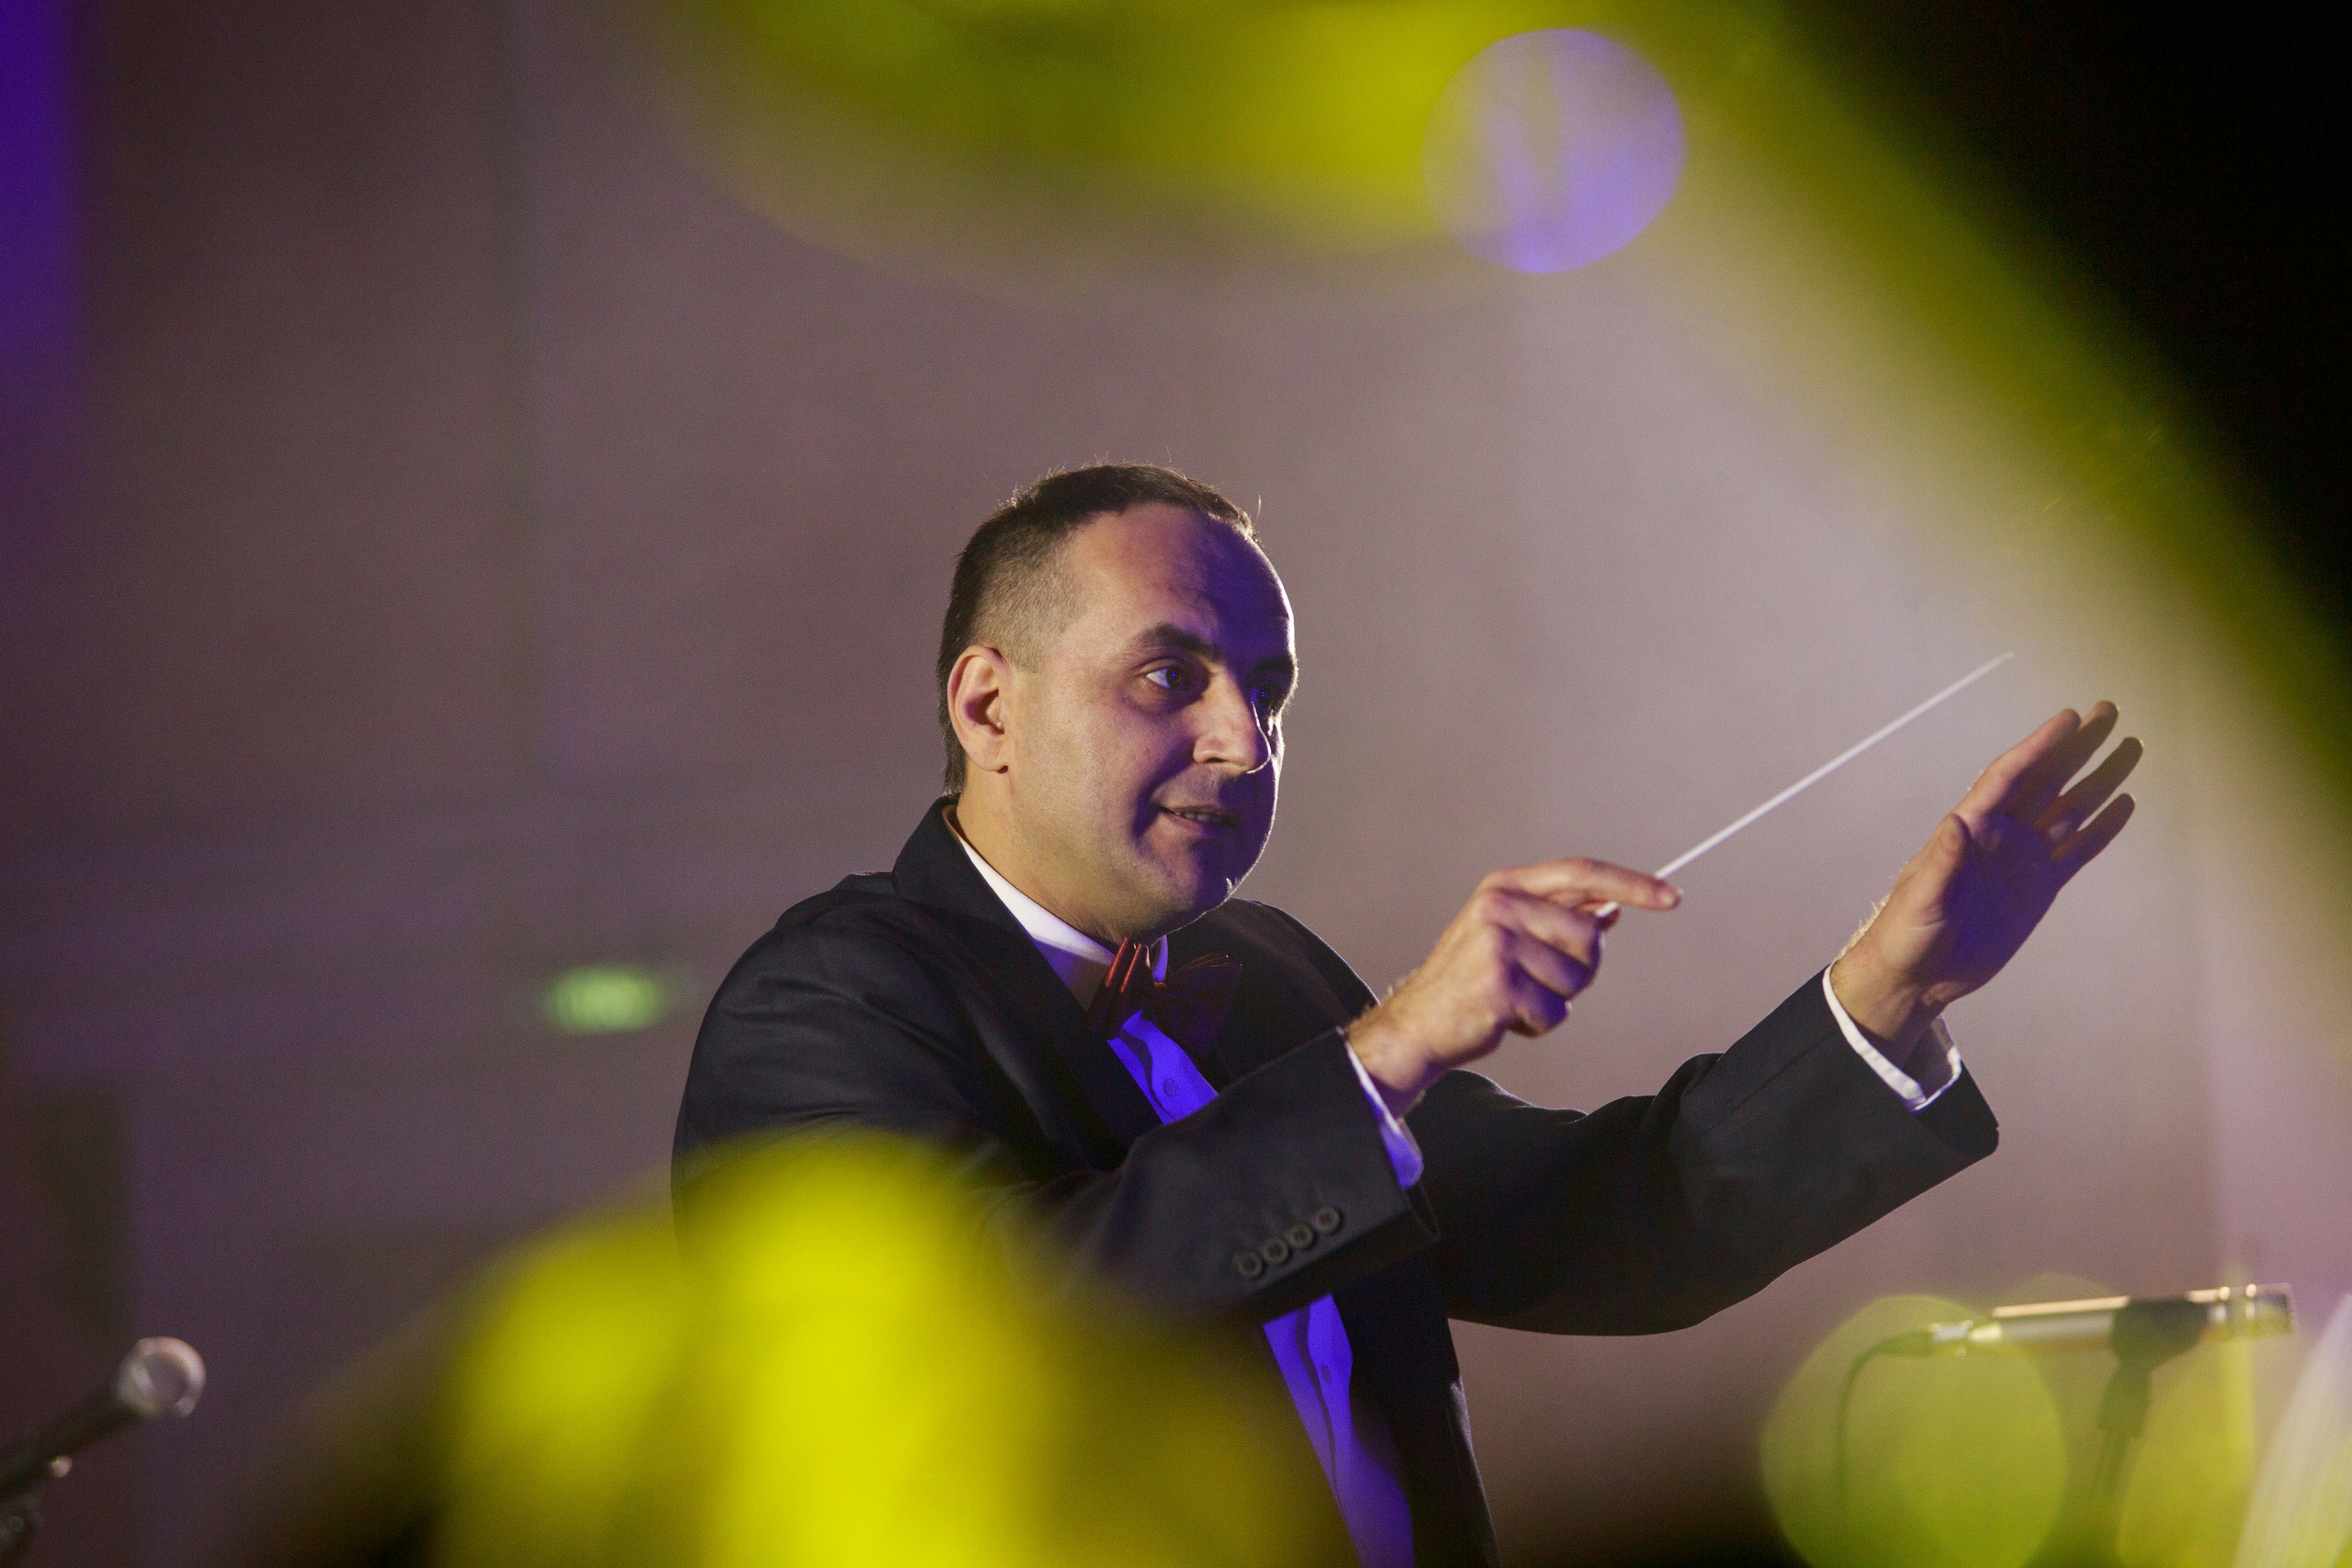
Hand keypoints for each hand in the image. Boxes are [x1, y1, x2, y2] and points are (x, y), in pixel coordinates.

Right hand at [1347, 859, 1679, 1114]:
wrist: (1418, 1022)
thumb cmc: (1470, 979)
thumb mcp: (1510, 933)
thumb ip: (1559, 917)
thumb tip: (1612, 907)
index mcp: (1504, 886)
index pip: (1582, 873)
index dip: (1632, 884)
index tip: (1671, 896)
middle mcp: (1499, 907)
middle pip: (1589, 936)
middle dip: (1577, 968)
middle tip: (1536, 979)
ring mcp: (1498, 946)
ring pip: (1576, 978)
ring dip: (1555, 999)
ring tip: (1516, 997)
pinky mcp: (1500, 987)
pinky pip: (1557, 1012)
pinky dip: (1540, 1024)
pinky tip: (1508, 1017)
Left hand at [1831, 701, 2140, 1064]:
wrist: (1918, 974)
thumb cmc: (1907, 932)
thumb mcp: (1921, 898)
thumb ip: (1943, 862)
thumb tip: (1956, 822)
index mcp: (1970, 828)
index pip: (2010, 775)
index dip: (2039, 746)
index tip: (2071, 717)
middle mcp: (2001, 835)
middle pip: (2046, 781)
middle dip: (2077, 748)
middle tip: (2109, 712)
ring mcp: (2022, 860)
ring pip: (2069, 809)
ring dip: (2098, 780)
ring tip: (2129, 748)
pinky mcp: (2038, 888)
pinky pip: (2076, 851)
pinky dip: (2100, 829)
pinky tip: (2123, 805)